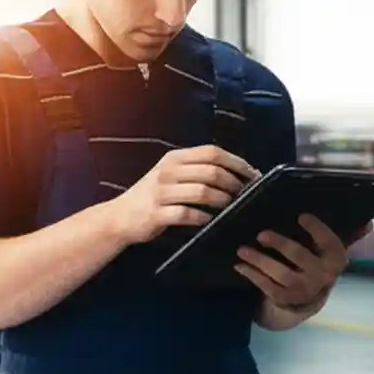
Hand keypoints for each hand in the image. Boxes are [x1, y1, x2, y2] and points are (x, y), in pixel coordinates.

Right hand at [109, 145, 259, 244]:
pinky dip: (204, 217)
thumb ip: (196, 170)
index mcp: (174, 158)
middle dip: (234, 183)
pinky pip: (187, 214)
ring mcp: (161, 192)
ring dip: (222, 200)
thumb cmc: (152, 195)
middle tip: (244, 195)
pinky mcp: (157, 213)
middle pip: (211, 171)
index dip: (237, 162)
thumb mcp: (170, 174)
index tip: (253, 175)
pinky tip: (210, 220)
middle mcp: (167, 171)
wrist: (120, 216)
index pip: (212, 152)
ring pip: (202, 191)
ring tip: (230, 207)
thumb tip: (236, 173)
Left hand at [235, 215, 371, 309]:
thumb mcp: (329, 250)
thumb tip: (369, 222)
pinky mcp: (286, 300)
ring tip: (243, 249)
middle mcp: (323, 276)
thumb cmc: (315, 263)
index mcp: (336, 259)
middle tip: (261, 233)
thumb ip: (346, 234)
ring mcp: (304, 290)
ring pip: (281, 274)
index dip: (317, 229)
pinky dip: (252, 276)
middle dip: (281, 244)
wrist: (305, 300)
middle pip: (301, 257)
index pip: (331, 242)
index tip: (301, 215)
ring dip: (260, 261)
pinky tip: (240, 266)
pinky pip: (267, 287)